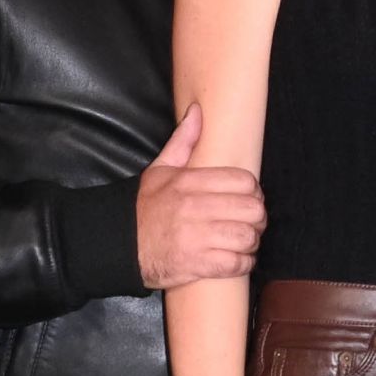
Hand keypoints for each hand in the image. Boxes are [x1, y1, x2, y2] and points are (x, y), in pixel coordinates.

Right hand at [137, 103, 265, 289]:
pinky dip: (244, 264)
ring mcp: (195, 238)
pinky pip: (235, 264)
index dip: (254, 190)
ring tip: (247, 241)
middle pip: (251, 209)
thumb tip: (197, 111)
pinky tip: (240, 260)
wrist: (117, 245)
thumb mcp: (159, 169)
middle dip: (258, 217)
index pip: (243, 181)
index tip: (251, 197)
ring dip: (252, 242)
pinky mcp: (196, 264)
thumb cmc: (143, 207)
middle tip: (254, 222)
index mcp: (188, 182)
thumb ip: (183, 140)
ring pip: (247, 236)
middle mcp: (194, 208)